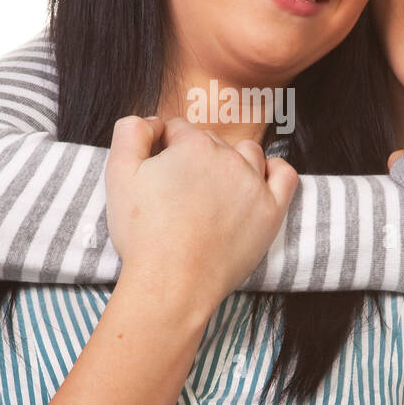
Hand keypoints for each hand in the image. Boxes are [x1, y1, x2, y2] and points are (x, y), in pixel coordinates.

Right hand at [105, 115, 297, 317]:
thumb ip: (131, 132)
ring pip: (248, 154)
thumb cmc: (143, 233)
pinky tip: (257, 183)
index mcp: (193, 145)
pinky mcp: (271, 212)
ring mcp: (254, 185)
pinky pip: (285, 176)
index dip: (164, 149)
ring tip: (212, 190)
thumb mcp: (118, 174)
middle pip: (212, 142)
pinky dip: (273, 172)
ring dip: (232, 162)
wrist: (172, 283)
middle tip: (179, 192)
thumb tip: (153, 121)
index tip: (157, 175)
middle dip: (195, 158)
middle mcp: (229, 158)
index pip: (179, 131)